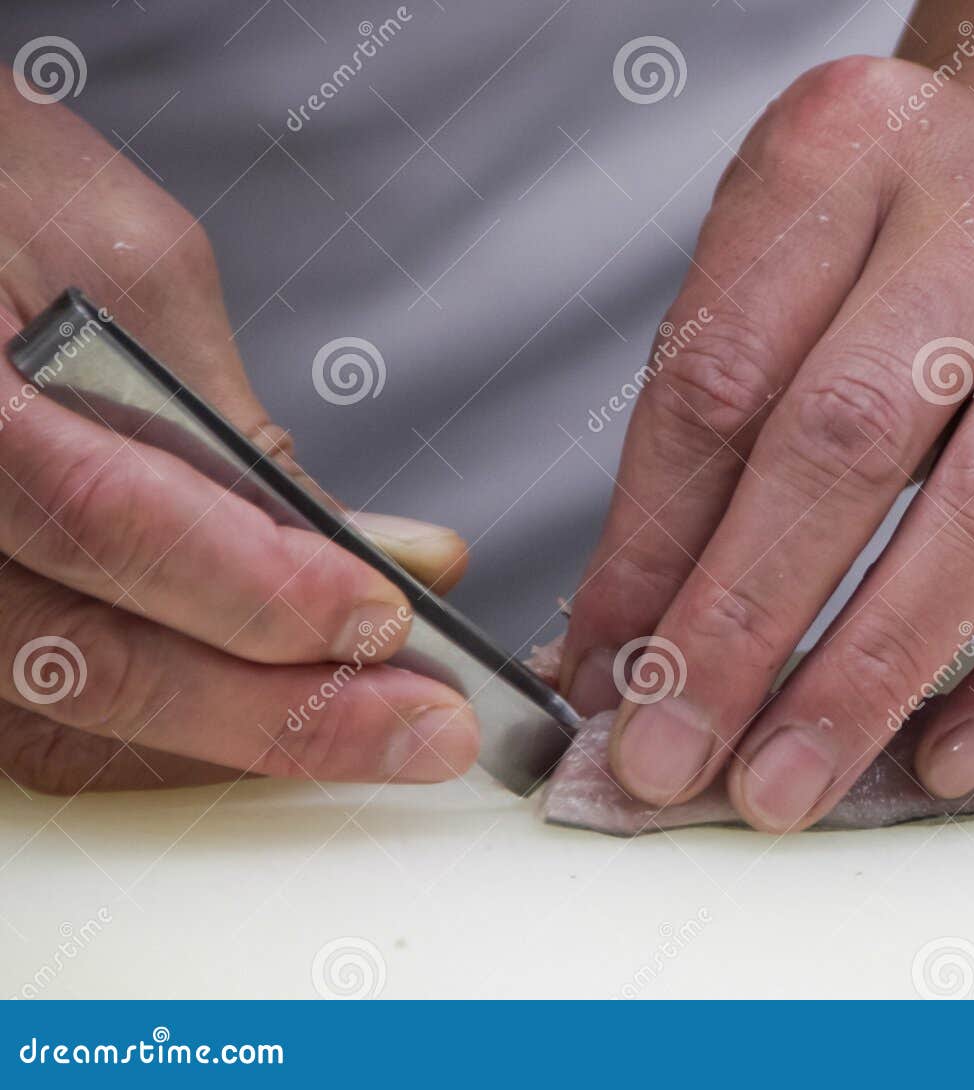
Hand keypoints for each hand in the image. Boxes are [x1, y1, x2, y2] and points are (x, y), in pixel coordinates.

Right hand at [0, 85, 475, 792]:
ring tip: (392, 724)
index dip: (252, 583)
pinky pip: (67, 710)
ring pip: (81, 714)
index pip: (96, 517)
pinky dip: (195, 723)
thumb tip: (344, 542)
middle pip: (86, 660)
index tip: (383, 612)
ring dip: (251, 733)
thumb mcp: (126, 261)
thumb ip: (221, 413)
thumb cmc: (5, 198)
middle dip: (282, 709)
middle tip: (427, 724)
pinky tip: (299, 702)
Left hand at [562, 6, 973, 829]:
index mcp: (847, 149)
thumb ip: (699, 441)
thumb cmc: (912, 244)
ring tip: (784, 782)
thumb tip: (619, 643)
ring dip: (869, 674)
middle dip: (741, 624)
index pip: (721, 373)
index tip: (604, 671)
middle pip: (846, 438)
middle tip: (669, 753)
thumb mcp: (782, 278)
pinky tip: (947, 756)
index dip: (647, 543)